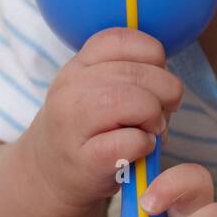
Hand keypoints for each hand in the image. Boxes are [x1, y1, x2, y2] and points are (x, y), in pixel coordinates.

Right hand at [22, 27, 183, 208]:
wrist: (46, 176)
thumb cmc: (86, 130)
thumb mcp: (96, 90)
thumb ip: (128, 74)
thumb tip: (169, 82)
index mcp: (77, 65)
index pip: (120, 39)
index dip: (152, 54)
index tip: (157, 75)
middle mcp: (69, 89)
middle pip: (135, 72)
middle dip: (165, 90)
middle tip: (166, 110)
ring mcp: (73, 125)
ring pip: (131, 100)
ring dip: (155, 114)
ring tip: (153, 129)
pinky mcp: (86, 160)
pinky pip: (131, 140)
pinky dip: (146, 143)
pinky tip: (141, 148)